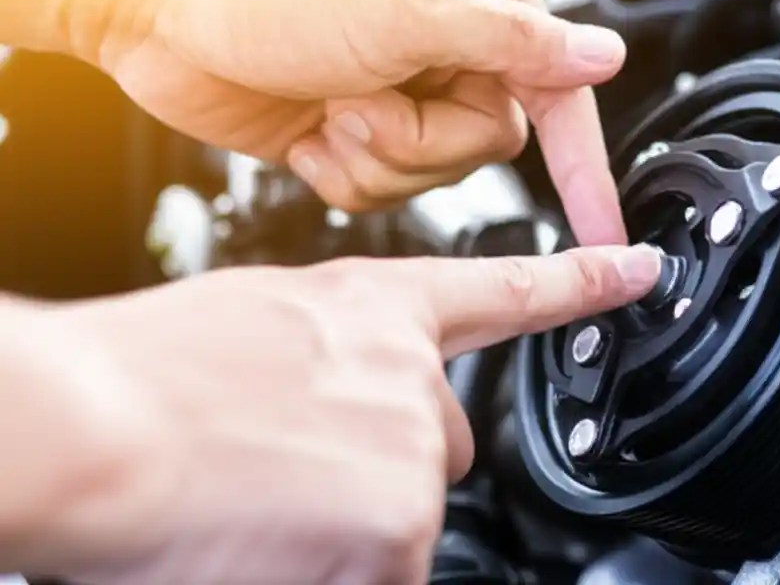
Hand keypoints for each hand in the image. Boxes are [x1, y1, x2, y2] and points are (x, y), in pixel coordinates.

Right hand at [10, 245, 658, 583]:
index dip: (582, 282)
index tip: (639, 270)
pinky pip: (386, 569)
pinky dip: (334, 567)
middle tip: (296, 472)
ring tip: (267, 502)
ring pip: (406, 514)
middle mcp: (415, 374)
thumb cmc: (147, 376)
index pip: (507, 289)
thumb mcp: (259, 329)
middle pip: (445, 443)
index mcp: (375, 308)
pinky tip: (274, 539)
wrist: (96, 428)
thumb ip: (333, 361)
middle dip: (387, 468)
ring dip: (349, 524)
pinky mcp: (404, 525)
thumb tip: (343, 402)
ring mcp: (416, 450)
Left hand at [95, 0, 627, 244]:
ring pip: (437, 175)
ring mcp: (400, 96)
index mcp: (479, 2)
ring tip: (331, 105)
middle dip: (423, 140)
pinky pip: (383, 194)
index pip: (560, 92)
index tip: (608, 232)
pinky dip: (346, 176)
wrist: (156, 8)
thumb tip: (602, 57)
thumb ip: (515, 45)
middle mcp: (449, 50)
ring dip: (378, 155)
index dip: (585, 166)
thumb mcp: (409, 11)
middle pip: (490, 146)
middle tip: (367, 98)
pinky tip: (312, 133)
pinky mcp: (356, 136)